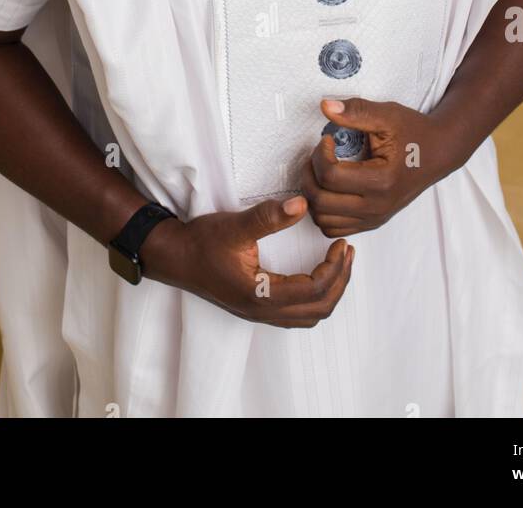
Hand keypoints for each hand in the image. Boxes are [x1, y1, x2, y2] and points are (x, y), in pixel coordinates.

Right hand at [140, 197, 354, 327]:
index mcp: (261, 294)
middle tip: (347, 253)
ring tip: (339, 265)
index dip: (335, 268)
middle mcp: (263, 311)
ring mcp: (259, 313)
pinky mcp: (256, 307)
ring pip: (308, 316)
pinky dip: (315, 299)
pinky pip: (296, 314)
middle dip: (339, 282)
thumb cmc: (202, 242)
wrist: (174, 257)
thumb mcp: (235, 225)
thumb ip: (269, 216)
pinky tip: (316, 276)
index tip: (342, 243)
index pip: (313, 290)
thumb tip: (302, 205)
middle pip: (318, 310)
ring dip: (329, 293)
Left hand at [299, 97, 462, 237]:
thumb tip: (325, 106)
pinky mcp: (373, 222)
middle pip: (321, 202)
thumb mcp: (387, 115)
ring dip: (314, 195)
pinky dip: (324, 211)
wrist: (439, 152)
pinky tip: (330, 188)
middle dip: (310, 175)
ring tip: (322, 170)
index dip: (319, 154)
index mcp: (382, 181)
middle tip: (319, 155)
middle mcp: (377, 206)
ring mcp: (375, 217)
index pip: (330, 177)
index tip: (327, 139)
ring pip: (324, 220)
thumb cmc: (414, 132)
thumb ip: (356, 111)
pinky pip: (335, 228)